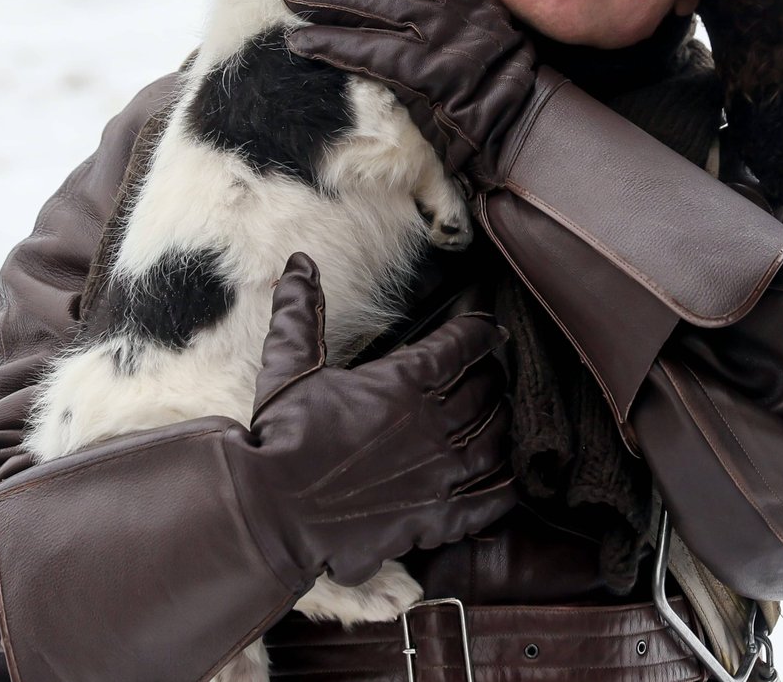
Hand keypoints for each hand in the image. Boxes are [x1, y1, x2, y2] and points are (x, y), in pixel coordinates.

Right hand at [229, 253, 514, 586]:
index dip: (480, 331)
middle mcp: (432, 424)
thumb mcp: (290, 367)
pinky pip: (491, 499)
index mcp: (403, 382)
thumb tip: (299, 263)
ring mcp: (440, 473)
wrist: (274, 513)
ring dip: (502, 423)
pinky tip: (508, 476)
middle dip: (492, 375)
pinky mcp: (437, 517)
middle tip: (491, 370)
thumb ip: (301, 313)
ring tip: (500, 416)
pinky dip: (506, 485)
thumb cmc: (281, 438)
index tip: (490, 328)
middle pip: (485, 389)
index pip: (462, 345)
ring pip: (495, 439)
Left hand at [285, 0, 537, 188]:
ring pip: (371, 3)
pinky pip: (367, 51)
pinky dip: (331, 45)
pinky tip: (300, 42)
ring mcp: (438, 35)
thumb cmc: (503, 85)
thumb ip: (456, 3)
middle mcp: (451, 3)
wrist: (527, 123)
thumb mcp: (488, 28)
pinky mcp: (423, 70)